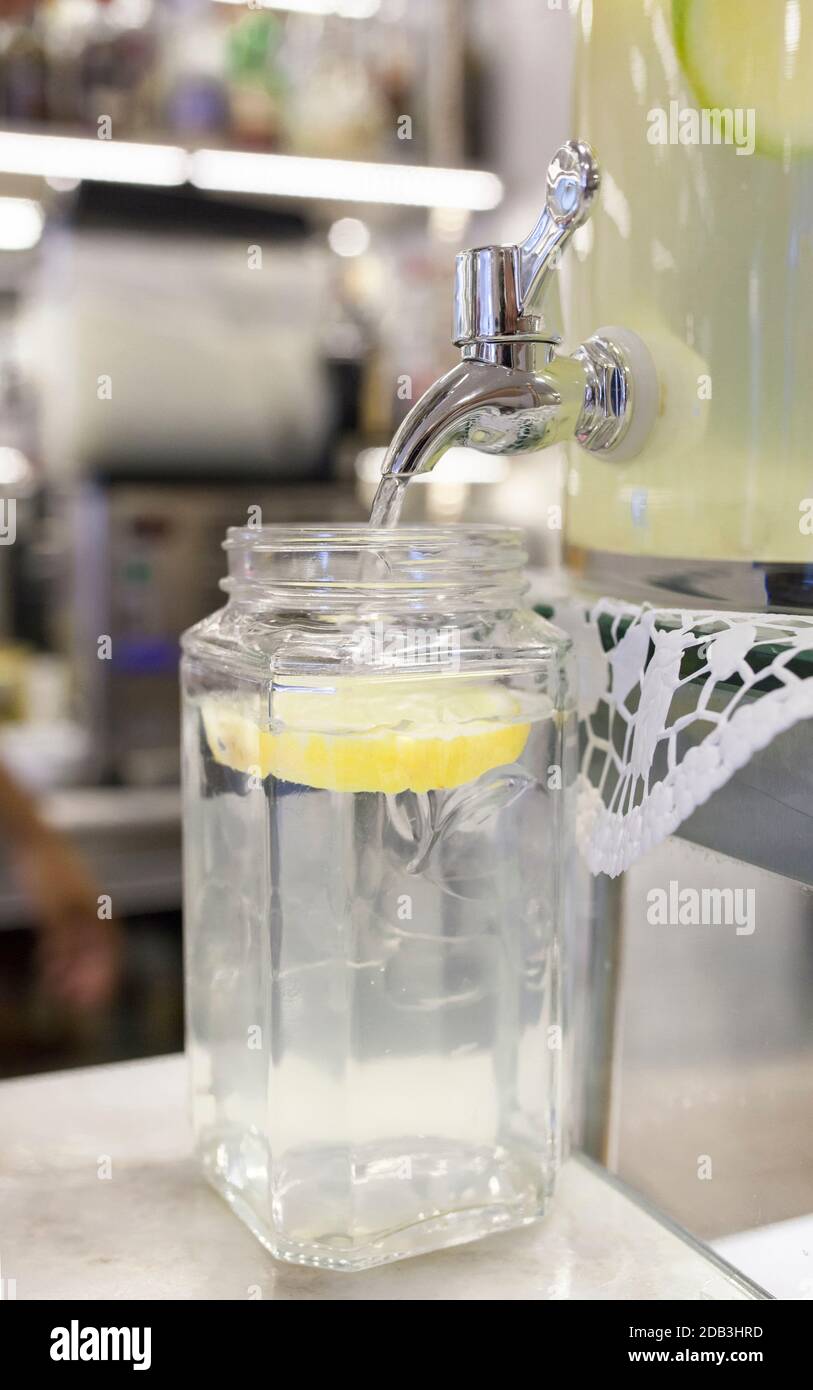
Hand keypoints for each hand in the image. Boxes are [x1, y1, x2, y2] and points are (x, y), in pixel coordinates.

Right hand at [16, 832, 120, 1010]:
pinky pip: (56, 934)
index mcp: (99, 904)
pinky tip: (47, 971)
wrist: (38, 841)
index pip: (113, 943)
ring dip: (73, 973)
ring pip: (77, 946)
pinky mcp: (52, 903)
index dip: (110, 969)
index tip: (104, 992)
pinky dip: (54, 954)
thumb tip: (81, 937)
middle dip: (97, 978)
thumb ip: (84, 911)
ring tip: (66, 996)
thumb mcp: (76, 889)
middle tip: (91, 1004)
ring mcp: (72, 904)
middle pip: (100, 948)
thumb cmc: (56, 867)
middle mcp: (90, 906)